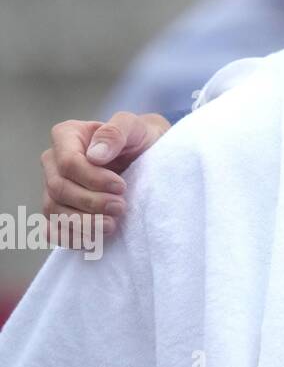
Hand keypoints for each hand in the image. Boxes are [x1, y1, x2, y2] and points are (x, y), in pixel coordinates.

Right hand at [41, 112, 170, 244]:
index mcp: (66, 136)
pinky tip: (93, 239)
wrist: (147, 155)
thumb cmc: (139, 137)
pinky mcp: (60, 209)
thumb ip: (116, 132)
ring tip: (111, 225)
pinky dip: (70, 237)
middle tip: (120, 207)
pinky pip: (53, 229)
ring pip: (54, 210)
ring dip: (82, 223)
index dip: (93, 179)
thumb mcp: (135, 127)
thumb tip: (95, 155)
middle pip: (60, 189)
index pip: (68, 163)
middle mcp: (53, 162)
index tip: (121, 186)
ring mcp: (53, 187)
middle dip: (91, 202)